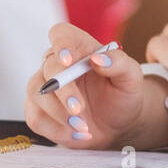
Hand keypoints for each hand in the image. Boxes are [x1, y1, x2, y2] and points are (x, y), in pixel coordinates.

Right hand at [24, 23, 163, 148]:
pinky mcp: (39, 111)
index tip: (67, 60)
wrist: (119, 123)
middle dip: (63, 91)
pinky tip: (77, 134)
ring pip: (37, 94)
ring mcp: (45, 88)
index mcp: (80, 48)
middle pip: (48, 69)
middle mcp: (58, 64)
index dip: (61, 44)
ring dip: (59, 113)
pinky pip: (35, 119)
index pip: (61, 34)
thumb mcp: (132, 78)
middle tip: (78, 109)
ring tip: (83, 126)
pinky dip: (56, 130)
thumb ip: (120, 63)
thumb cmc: (123, 94)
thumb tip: (99, 58)